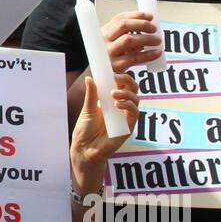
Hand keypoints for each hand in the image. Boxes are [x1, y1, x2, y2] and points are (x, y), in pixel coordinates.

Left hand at [70, 75, 137, 197]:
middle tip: (116, 79)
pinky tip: (117, 105)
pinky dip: (128, 106)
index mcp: (110, 100)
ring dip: (127, 94)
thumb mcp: (87, 109)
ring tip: (114, 95)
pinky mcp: (128, 127)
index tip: (112, 73)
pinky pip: (135, 113)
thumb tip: (90, 78)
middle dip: (127, 81)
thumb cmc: (85, 130)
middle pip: (132, 89)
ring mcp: (125, 117)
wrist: (84, 149)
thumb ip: (91, 94)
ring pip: (136, 99)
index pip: (121, 84)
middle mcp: (120, 107)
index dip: (120, 77)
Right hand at [102, 11, 160, 72]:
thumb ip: (124, 34)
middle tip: (154, 29)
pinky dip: (148, 54)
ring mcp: (109, 53)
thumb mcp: (111, 42)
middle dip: (142, 24)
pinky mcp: (116, 66)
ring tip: (157, 40)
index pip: (120, 18)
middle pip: (123, 25)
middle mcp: (104, 40)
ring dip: (146, 38)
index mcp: (104, 31)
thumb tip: (146, 26)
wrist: (98, 75)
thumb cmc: (108, 56)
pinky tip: (156, 53)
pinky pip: (135, 58)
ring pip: (128, 40)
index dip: (137, 15)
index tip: (150, 17)